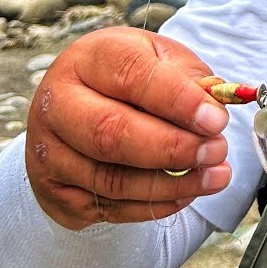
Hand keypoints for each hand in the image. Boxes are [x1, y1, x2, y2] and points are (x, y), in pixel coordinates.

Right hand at [25, 27, 232, 230]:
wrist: (87, 112)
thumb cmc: (134, 83)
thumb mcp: (164, 63)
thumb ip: (191, 81)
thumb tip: (216, 109)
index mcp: (87, 59)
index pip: (129, 75)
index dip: (176, 100)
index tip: (216, 120)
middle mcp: (57, 103)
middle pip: (110, 132)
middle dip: (172, 148)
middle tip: (217, 151)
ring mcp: (50, 151)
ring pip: (112, 180)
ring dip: (173, 184)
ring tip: (216, 176)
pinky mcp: (57, 192)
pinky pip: (112, 208)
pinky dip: (157, 205)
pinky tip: (187, 192)